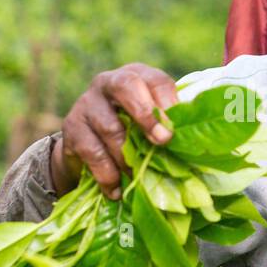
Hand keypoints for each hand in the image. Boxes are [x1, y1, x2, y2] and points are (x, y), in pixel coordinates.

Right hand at [51, 63, 178, 198]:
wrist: (85, 142)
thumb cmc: (130, 130)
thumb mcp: (149, 122)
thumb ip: (168, 126)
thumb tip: (194, 146)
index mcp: (137, 76)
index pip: (155, 80)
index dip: (167, 101)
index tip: (175, 129)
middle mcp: (109, 82)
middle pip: (126, 86)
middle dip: (146, 114)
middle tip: (163, 141)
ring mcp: (87, 103)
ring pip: (110, 127)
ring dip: (128, 157)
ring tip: (138, 177)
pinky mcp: (72, 127)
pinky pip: (92, 152)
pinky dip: (107, 174)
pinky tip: (116, 190)